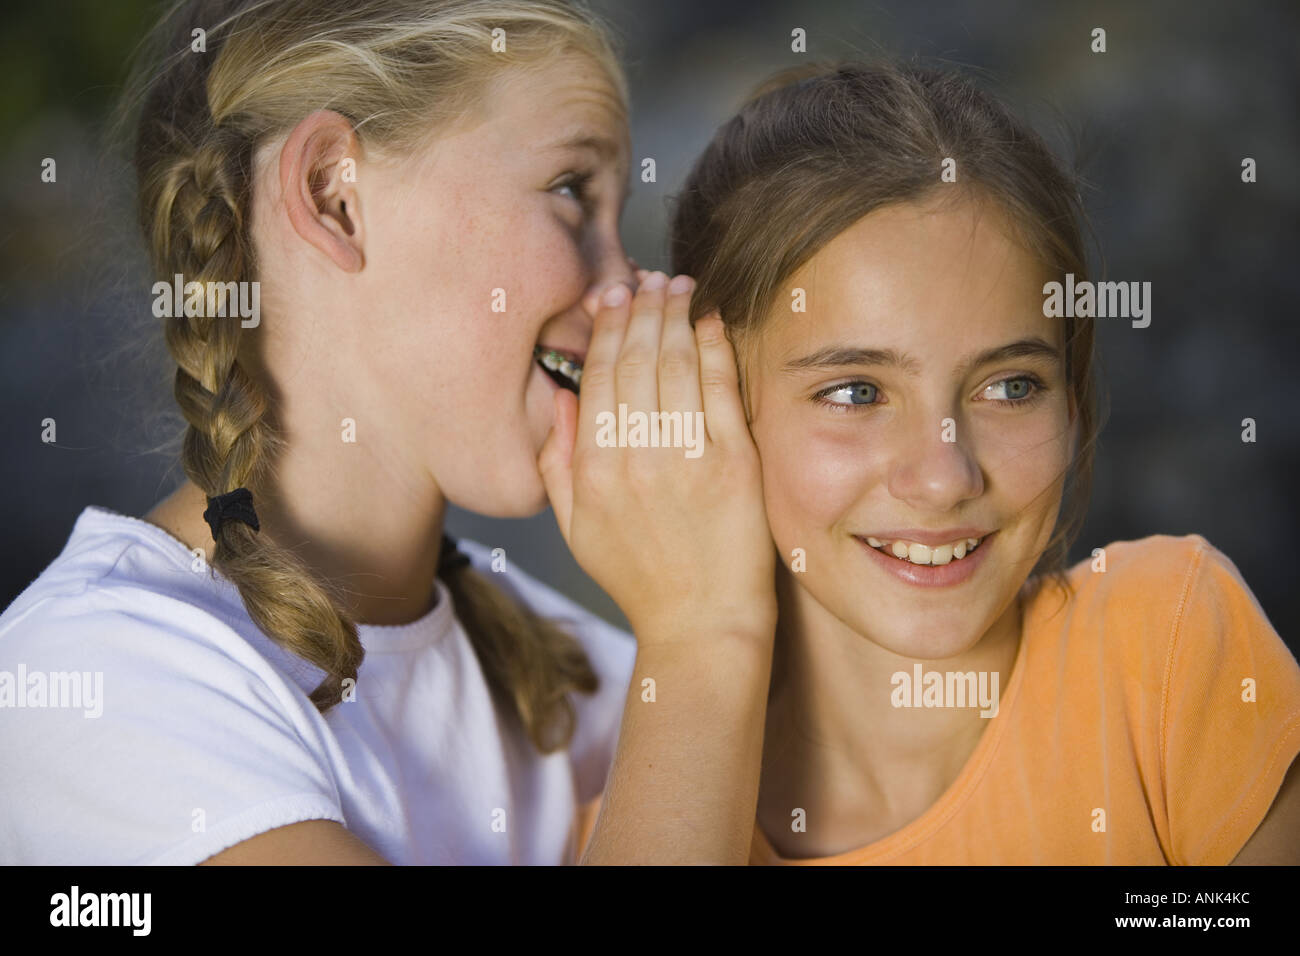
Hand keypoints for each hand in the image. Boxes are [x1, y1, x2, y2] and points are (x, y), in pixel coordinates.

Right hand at [539, 272, 776, 644]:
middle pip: (636, 359)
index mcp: (595, 470)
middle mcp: (638, 457)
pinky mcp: (735, 462)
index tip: (611, 298)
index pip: (597, 376)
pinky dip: (715, 345)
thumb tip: (560, 396)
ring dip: (675, 315)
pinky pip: (722, 388)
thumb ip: (556, 462)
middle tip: (647, 279)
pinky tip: (710, 318)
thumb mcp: (576, 528)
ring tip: (677, 286)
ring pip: (677, 363)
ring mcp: (689, 457)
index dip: (604, 328)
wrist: (701, 622)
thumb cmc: (639, 578)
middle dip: (640, 309)